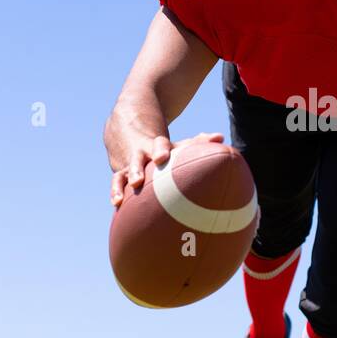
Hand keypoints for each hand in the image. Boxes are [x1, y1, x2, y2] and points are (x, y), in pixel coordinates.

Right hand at [109, 131, 224, 206]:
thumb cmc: (163, 148)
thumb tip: (220, 137)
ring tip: (119, 199)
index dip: (160, 150)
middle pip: (138, 160)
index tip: (162, 158)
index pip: (159, 145)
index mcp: (158, 147)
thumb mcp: (178, 145)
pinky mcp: (122, 175)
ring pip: (123, 174)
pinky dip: (115, 192)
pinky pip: (117, 183)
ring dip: (121, 186)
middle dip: (137, 170)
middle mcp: (142, 155)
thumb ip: (198, 142)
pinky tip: (116, 205)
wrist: (131, 132)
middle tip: (138, 181)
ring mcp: (130, 165)